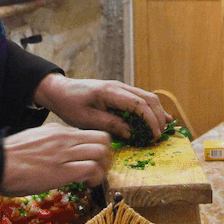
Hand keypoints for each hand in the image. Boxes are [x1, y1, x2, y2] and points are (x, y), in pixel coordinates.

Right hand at [0, 125, 112, 195]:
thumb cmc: (9, 158)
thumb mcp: (35, 141)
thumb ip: (52, 144)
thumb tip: (61, 155)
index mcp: (57, 131)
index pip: (89, 133)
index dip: (96, 147)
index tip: (93, 159)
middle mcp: (64, 139)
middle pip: (102, 139)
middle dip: (106, 155)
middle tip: (99, 168)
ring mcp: (64, 153)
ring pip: (101, 152)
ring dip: (103, 167)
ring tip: (94, 178)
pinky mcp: (63, 171)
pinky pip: (92, 169)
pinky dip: (96, 178)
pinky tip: (88, 184)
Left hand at [32, 74, 170, 140]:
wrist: (60, 91)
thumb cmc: (70, 105)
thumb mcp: (86, 119)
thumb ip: (110, 125)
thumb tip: (131, 133)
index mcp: (110, 92)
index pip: (139, 104)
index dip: (151, 120)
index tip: (155, 135)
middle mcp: (119, 87)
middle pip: (148, 99)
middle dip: (159, 117)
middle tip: (160, 136)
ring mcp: (121, 88)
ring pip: (147, 98)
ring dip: (157, 113)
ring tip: (164, 129)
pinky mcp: (120, 93)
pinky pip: (140, 100)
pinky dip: (151, 110)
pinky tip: (160, 119)